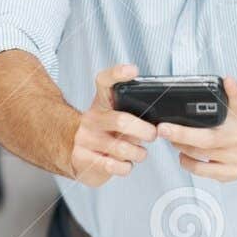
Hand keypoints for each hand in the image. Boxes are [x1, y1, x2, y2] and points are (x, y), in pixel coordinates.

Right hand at [69, 63, 157, 186]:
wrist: (76, 155)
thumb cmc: (106, 134)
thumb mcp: (116, 118)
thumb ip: (135, 116)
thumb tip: (160, 123)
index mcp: (101, 103)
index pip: (105, 81)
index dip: (118, 73)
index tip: (133, 70)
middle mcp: (91, 118)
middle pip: (121, 120)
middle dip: (144, 131)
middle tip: (152, 135)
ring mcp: (84, 138)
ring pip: (121, 147)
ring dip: (138, 153)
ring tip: (139, 153)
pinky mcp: (82, 159)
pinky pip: (113, 166)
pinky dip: (125, 167)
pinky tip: (124, 163)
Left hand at [157, 77, 236, 181]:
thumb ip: (232, 93)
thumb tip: (228, 80)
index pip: (213, 124)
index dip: (189, 127)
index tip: (167, 125)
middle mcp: (236, 145)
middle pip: (203, 142)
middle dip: (179, 136)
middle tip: (163, 129)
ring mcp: (233, 161)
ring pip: (199, 157)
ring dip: (182, 148)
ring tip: (173, 139)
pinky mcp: (229, 174)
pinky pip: (202, 171)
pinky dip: (189, 163)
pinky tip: (184, 155)